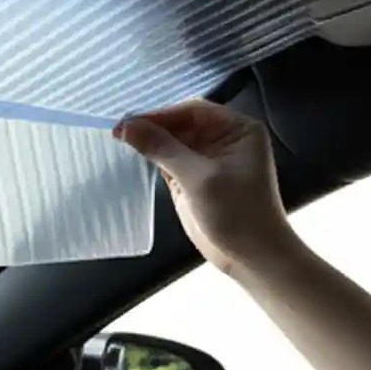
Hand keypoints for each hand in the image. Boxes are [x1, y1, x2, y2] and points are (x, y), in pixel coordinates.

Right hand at [113, 100, 297, 275]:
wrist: (252, 258)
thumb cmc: (238, 214)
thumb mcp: (199, 178)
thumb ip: (162, 149)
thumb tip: (126, 126)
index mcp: (237, 130)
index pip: (192, 111)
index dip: (160, 115)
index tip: (128, 122)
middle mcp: (222, 139)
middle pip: (179, 123)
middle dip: (151, 127)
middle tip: (118, 132)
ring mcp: (206, 159)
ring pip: (171, 141)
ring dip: (148, 142)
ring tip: (118, 141)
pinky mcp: (192, 178)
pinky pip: (167, 160)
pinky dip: (151, 158)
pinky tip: (131, 157)